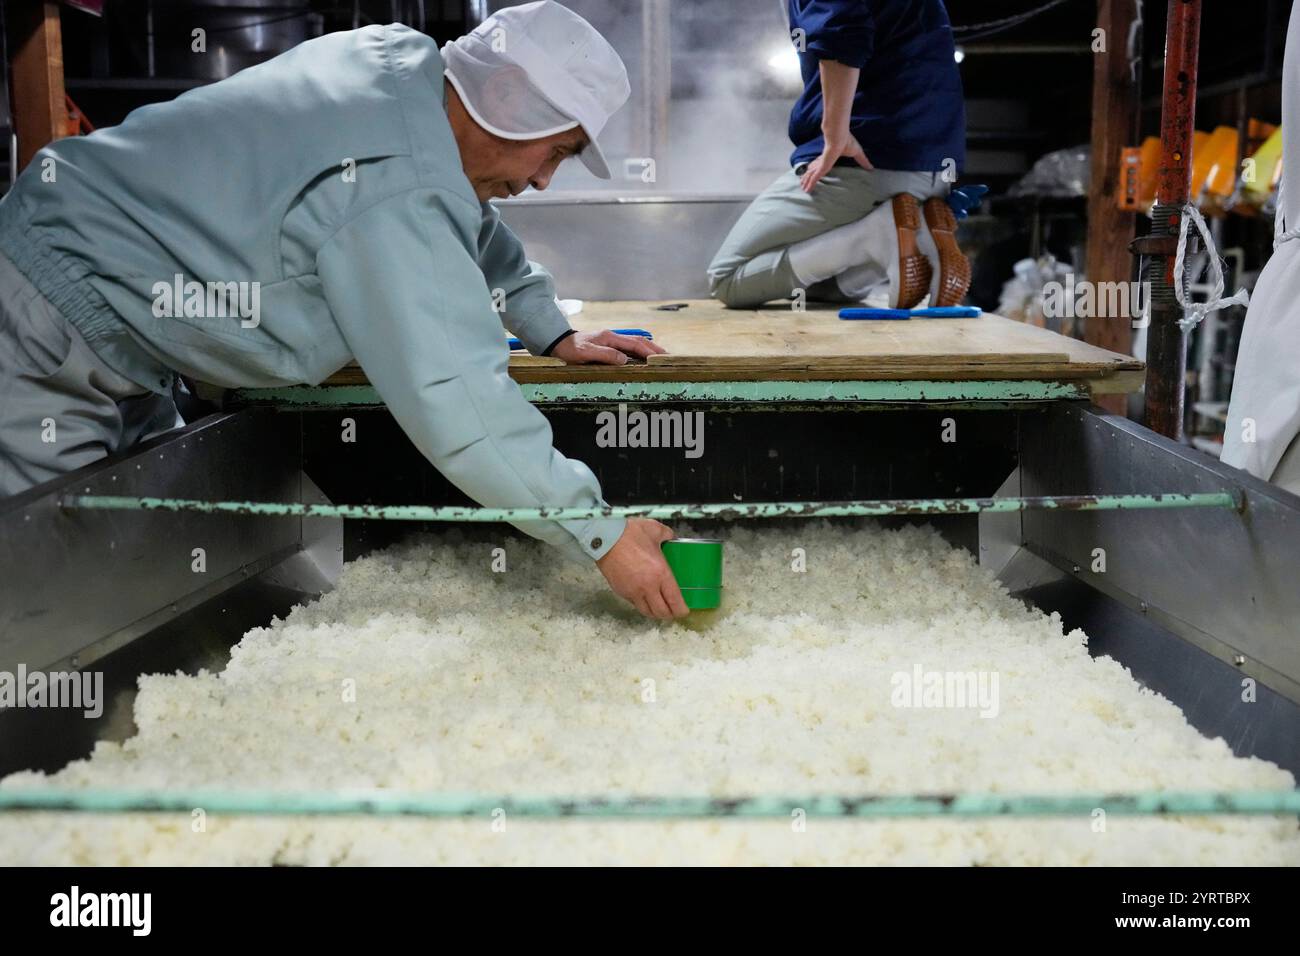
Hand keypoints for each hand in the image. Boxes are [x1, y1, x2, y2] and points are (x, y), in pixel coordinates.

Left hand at [551, 330, 665, 365]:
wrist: (558, 342)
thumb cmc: (570, 349)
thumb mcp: (586, 353)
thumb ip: (605, 355)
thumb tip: (625, 360)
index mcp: (609, 337)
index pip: (635, 344)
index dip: (649, 351)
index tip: (661, 358)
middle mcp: (612, 336)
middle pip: (639, 340)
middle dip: (654, 348)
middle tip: (668, 356)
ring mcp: (611, 339)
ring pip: (635, 342)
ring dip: (649, 348)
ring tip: (660, 355)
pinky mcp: (608, 343)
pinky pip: (628, 346)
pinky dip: (639, 350)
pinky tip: (643, 355)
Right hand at [595, 518, 688, 619]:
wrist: (604, 538)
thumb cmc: (629, 533)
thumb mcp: (655, 529)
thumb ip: (667, 535)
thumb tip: (671, 537)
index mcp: (660, 573)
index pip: (674, 601)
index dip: (681, 610)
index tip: (684, 610)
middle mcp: (648, 587)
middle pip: (661, 612)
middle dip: (670, 614)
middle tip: (674, 611)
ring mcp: (633, 591)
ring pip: (646, 611)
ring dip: (655, 613)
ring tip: (659, 608)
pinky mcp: (620, 591)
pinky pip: (634, 603)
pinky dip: (642, 604)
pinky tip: (644, 598)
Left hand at [800, 132, 871, 192]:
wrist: (839, 136)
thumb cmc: (847, 141)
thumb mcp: (857, 152)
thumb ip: (862, 160)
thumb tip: (871, 167)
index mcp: (829, 155)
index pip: (820, 163)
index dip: (815, 167)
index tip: (811, 171)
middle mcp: (823, 160)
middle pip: (813, 169)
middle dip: (808, 176)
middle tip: (803, 183)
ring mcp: (821, 164)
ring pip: (811, 175)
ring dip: (807, 181)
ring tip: (802, 188)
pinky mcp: (821, 167)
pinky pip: (814, 178)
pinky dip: (810, 184)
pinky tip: (806, 189)